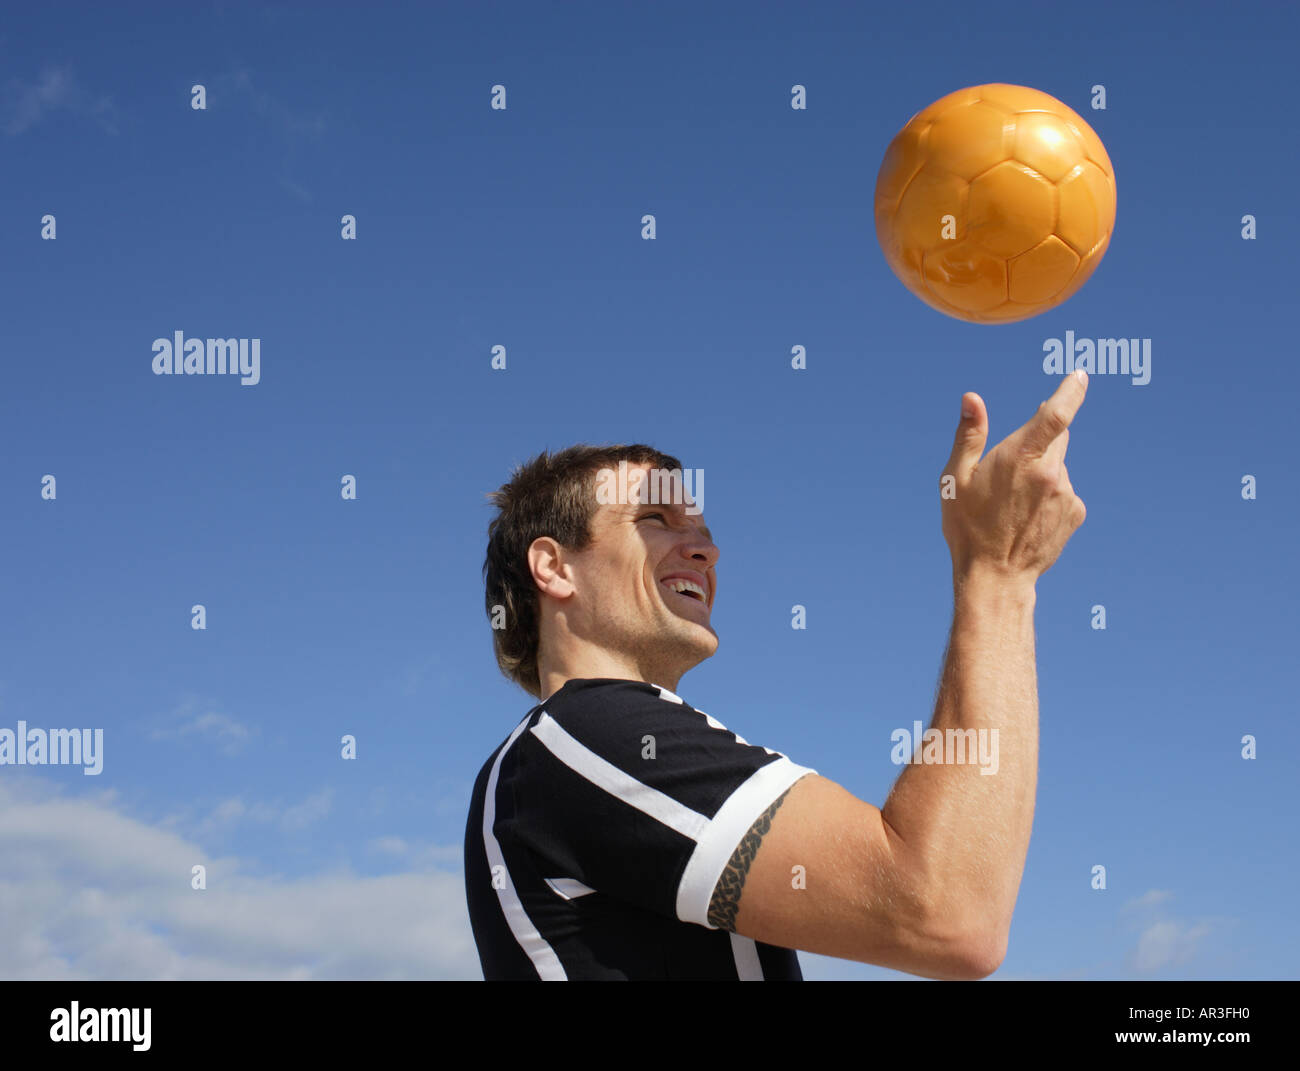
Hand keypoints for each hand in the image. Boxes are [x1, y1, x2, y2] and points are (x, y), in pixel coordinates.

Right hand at [940, 371, 1088, 583]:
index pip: (1056, 414)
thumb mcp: (955, 479)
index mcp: (1020, 457)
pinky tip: (1026, 516)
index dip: (1070, 391)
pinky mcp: (1075, 513)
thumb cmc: (967, 527)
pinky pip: (1064, 491)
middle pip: (1056, 438)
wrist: (996, 577)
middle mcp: (1051, 472)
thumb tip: (972, 398)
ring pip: (1058, 467)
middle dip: (1038, 441)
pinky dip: (1050, 495)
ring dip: (1041, 473)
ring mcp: (1067, 493)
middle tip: (1010, 466)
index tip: (1081, 375)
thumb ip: (969, 435)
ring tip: (1012, 503)